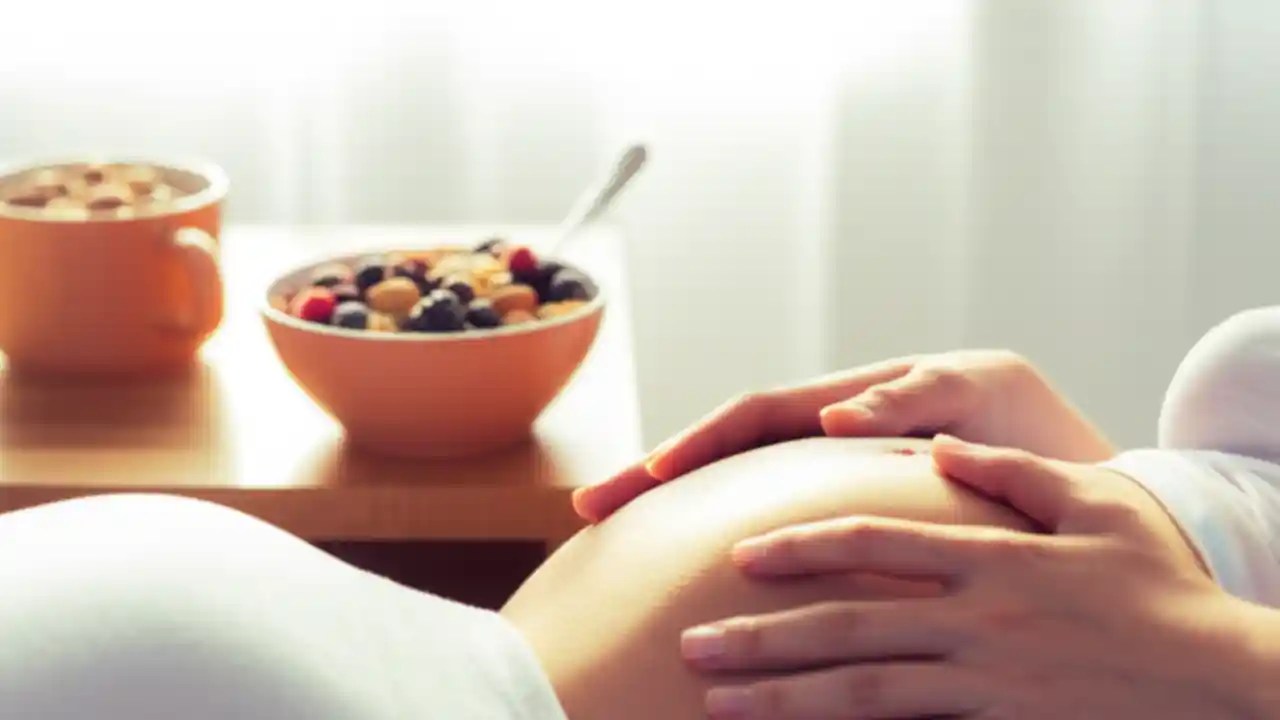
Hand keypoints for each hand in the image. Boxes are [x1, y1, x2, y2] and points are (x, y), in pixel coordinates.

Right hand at [574, 351, 1114, 521]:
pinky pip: (786, 536)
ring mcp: (839, 486)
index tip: (647, 476)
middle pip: (727, 456)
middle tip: (592, 515)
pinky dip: (737, 551)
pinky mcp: (858, 526)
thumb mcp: (986, 400)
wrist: (1082, 488)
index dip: (698, 441)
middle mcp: (830, 443)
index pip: (755, 415)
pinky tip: (710, 594)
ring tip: (622, 559)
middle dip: (656, 479)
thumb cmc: (1037, 440)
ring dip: (682, 518)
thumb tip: (839, 415)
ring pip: (745, 498)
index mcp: (853, 405)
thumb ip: (921, 398)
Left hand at [679, 437, 1265, 719]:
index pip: (872, 543)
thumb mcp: (1097, 504)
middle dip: (760, 637)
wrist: (1221, 679)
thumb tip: (943, 449)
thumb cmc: (1158, 584)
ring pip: (863, 691)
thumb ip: (1014, 473)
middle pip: (846, 627)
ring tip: (715, 701)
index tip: (740, 555)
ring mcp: (983, 682)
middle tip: (691, 645)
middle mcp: (973, 620)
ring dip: (784, 697)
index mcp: (989, 556)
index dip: (800, 548)